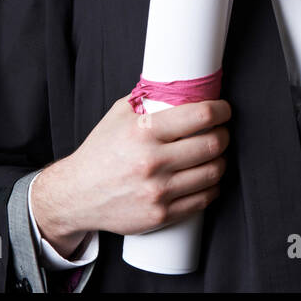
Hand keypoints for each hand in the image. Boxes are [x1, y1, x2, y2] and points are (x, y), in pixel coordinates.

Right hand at [31, 95, 230, 256]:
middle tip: (222, 131)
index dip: (221, 110)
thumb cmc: (100, 152)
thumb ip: (148, 99)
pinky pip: (203, 199)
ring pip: (213, 172)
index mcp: (144, 132)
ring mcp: (157, 191)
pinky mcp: (160, 215)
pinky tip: (208, 178)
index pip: (200, 116)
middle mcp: (152, 161)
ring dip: (222, 160)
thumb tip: (179, 86)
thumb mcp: (118, 116)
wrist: (76, 195)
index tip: (224, 110)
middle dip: (224, 134)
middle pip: (213, 144)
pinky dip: (213, 187)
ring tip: (216, 154)